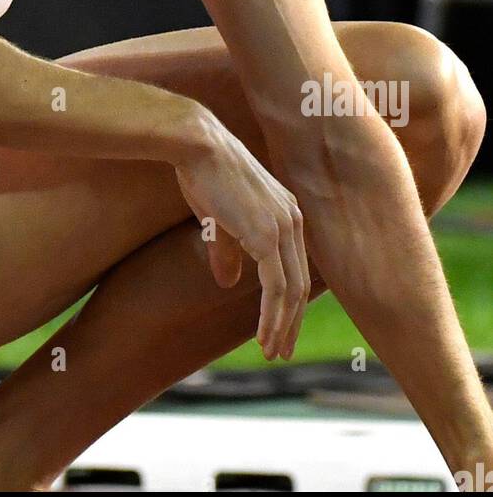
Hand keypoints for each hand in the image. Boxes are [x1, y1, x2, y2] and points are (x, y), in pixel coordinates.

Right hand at [175, 119, 310, 359]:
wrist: (197, 145)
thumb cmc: (202, 173)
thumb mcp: (219, 219)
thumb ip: (229, 251)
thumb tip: (228, 282)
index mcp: (286, 212)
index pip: (295, 266)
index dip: (289, 301)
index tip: (280, 328)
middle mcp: (293, 219)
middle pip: (300, 283)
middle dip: (291, 321)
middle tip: (281, 350)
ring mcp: (283, 228)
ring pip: (291, 292)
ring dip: (282, 326)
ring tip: (272, 351)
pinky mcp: (267, 236)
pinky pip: (276, 288)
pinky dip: (272, 316)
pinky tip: (263, 336)